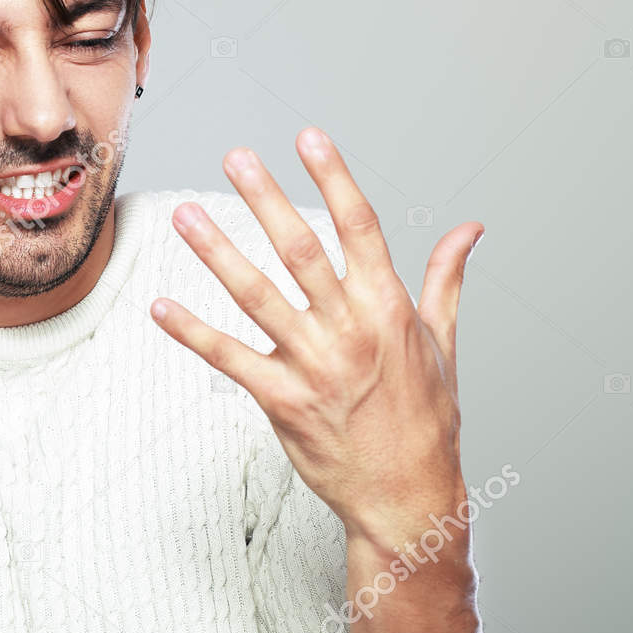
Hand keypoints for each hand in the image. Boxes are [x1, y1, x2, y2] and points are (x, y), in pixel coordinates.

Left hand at [150, 128, 480, 551]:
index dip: (333, 177)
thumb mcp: (443, 343)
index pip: (360, 227)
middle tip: (235, 157)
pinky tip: (161, 306)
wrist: (409, 496)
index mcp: (390, 308)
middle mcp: (351, 330)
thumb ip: (446, 279)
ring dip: (217, 253)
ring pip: (256, 296)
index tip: (309, 136)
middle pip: (301, 250)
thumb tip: (470, 229)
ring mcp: (315, 365)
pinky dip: (192, 333)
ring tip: (185, 215)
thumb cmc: (427, 419)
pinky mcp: (282, 401)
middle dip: (265, 199)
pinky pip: (229, 359)